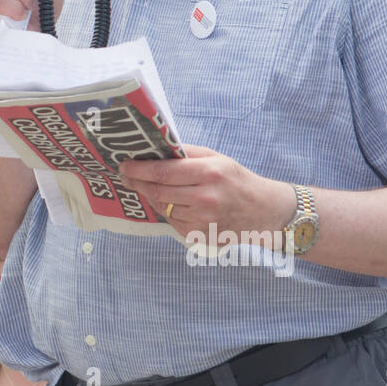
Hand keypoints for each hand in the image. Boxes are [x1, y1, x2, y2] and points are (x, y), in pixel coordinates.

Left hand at [118, 146, 295, 244]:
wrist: (262, 211)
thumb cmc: (236, 180)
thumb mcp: (216, 158)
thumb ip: (187, 153)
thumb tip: (155, 150)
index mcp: (208, 173)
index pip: (163, 172)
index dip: (139, 169)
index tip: (124, 165)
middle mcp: (205, 198)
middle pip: (158, 192)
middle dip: (138, 183)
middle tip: (126, 176)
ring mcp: (202, 220)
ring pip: (163, 208)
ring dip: (152, 197)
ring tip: (148, 187)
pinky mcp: (200, 235)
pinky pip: (172, 221)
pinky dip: (168, 211)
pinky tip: (174, 203)